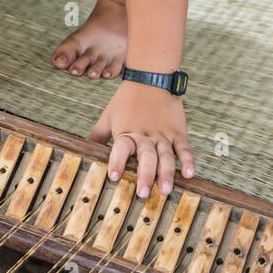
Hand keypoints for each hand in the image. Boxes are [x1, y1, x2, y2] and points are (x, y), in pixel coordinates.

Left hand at [91, 79, 195, 196]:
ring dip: (166, 173)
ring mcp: (163, 135)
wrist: (151, 79)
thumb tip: (83, 149)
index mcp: (126, 133)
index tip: (114, 177)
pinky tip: (189, 174)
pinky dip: (188, 161)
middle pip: (145, 157)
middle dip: (144, 175)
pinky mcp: (178, 133)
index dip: (117, 162)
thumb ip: (97, 136)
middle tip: (142, 193)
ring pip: (166, 156)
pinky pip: (184, 148)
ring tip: (165, 190)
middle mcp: (145, 136)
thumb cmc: (125, 100)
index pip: (120, 149)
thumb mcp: (108, 117)